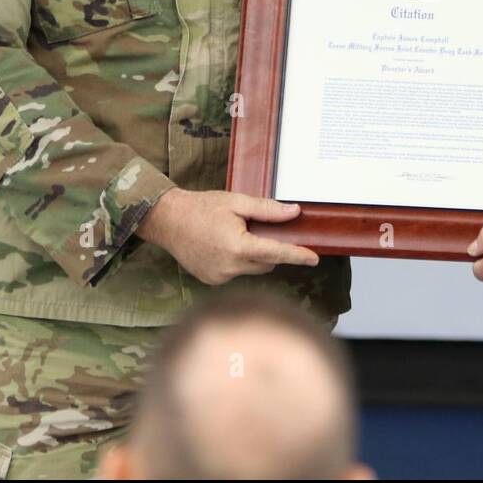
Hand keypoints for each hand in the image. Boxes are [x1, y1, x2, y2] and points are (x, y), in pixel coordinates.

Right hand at [137, 187, 318, 284]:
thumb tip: (294, 212)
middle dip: (269, 248)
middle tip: (256, 228)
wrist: (167, 220)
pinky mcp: (211, 281)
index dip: (297, 255)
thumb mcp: (237, 202)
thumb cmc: (201, 207)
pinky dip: (238, 262)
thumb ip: (267, 210)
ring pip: (252, 269)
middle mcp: (229, 267)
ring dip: (253, 256)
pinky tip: (222, 246)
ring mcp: (219, 277)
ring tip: (235, 235)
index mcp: (237, 246)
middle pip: (266, 262)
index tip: (314, 258)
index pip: (276, 253)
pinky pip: (236, 273)